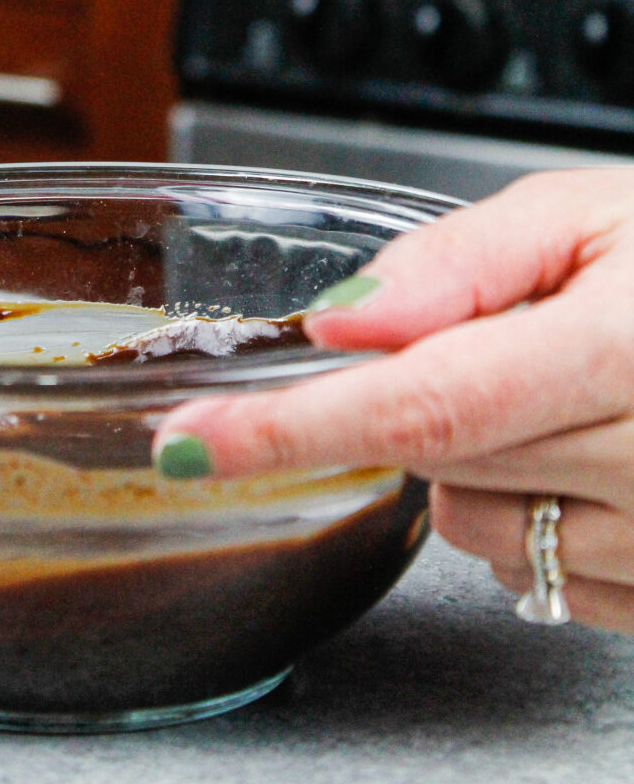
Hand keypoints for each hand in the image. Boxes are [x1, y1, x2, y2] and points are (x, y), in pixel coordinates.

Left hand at [154, 168, 633, 633]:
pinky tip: (578, 450)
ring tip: (552, 387)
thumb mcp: (590, 212)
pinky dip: (518, 507)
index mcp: (631, 354)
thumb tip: (345, 319)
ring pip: (469, 524)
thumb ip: (460, 261)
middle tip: (491, 333)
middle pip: (434, 460)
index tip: (193, 435)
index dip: (291, 425)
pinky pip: (529, 572)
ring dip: (466, 457)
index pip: (425, 405)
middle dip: (410, 397)